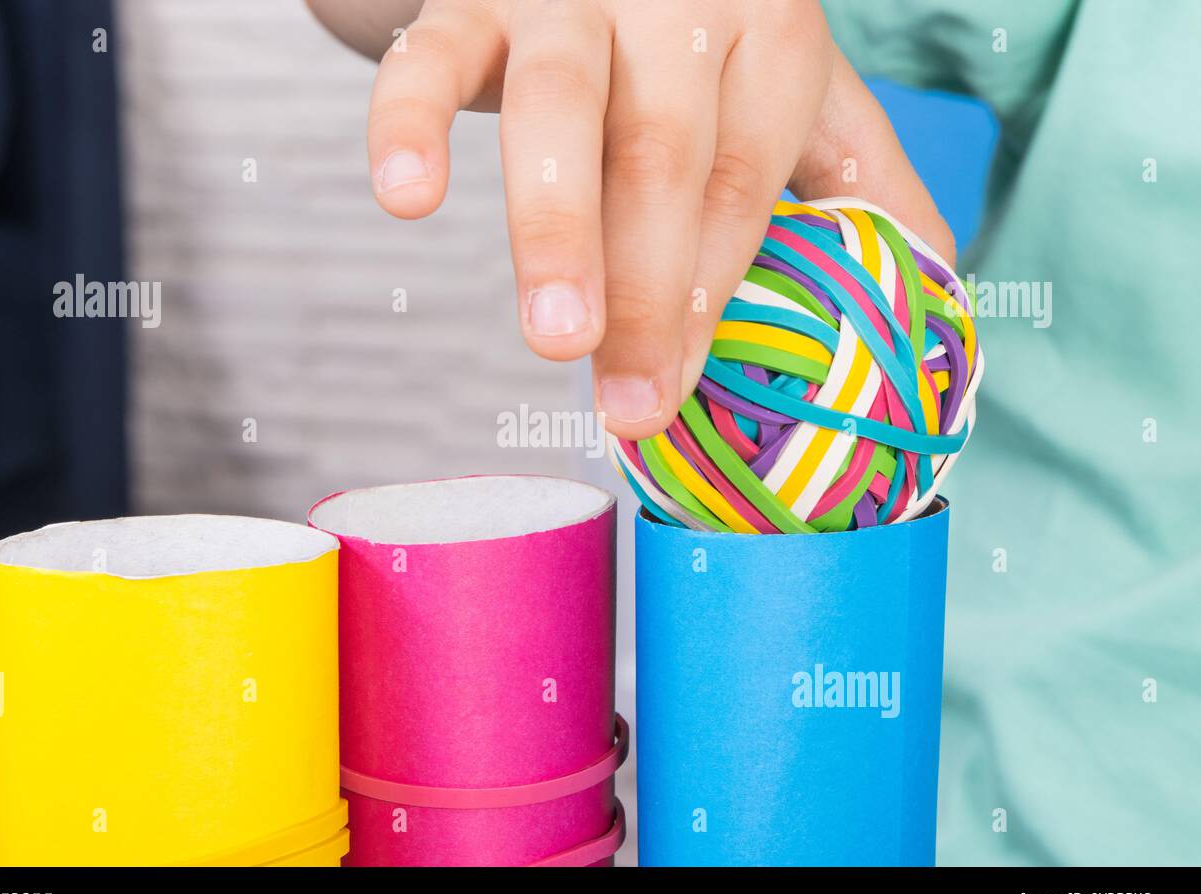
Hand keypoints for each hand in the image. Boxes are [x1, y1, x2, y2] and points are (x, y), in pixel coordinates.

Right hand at [309, 0, 952, 438]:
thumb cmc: (692, 39)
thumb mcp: (788, 83)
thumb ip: (854, 168)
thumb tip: (936, 282)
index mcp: (769, 29)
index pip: (747, 175)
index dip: (717, 287)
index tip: (681, 395)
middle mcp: (676, 1)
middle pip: (664, 154)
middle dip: (651, 288)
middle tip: (629, 405)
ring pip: (559, 109)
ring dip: (555, 228)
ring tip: (556, 337)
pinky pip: (429, 57)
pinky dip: (410, 123)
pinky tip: (407, 197)